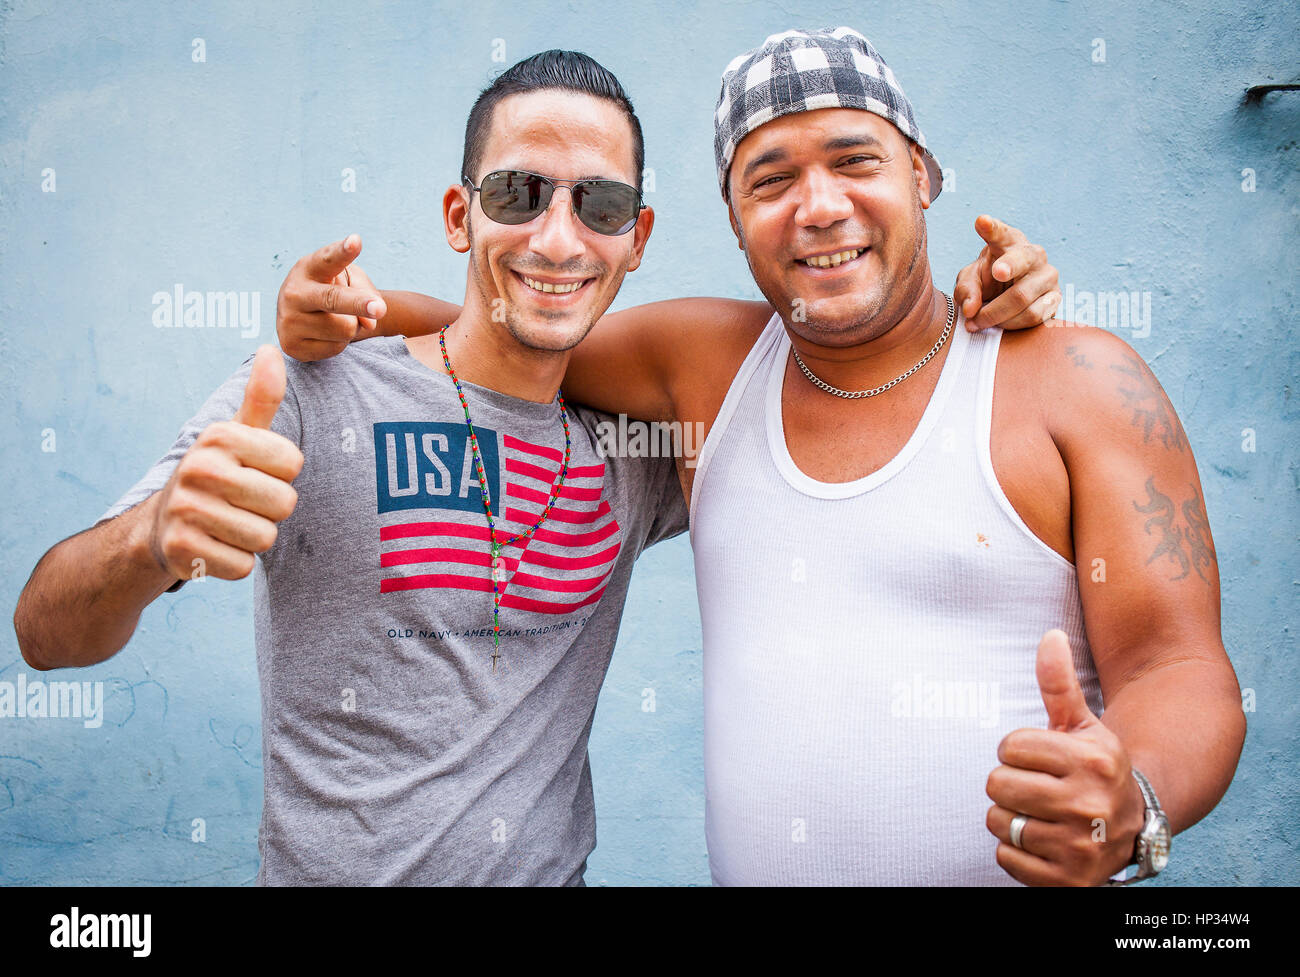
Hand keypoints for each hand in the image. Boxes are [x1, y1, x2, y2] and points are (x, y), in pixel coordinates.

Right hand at [148, 346, 304, 581]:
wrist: (160, 526)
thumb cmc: (216, 474)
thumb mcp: (238, 433)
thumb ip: (261, 396)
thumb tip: (270, 349)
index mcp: (219, 436)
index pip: (293, 464)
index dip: (281, 475)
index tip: (253, 472)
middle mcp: (199, 469)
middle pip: (284, 504)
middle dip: (270, 510)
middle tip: (240, 503)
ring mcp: (187, 511)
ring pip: (266, 538)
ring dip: (253, 538)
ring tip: (227, 524)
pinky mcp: (183, 552)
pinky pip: (243, 566)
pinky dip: (235, 563)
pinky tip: (214, 546)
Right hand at [276, 234, 386, 360]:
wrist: (300, 316)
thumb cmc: (330, 290)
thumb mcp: (350, 280)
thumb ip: (365, 294)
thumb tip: (368, 324)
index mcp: (308, 268)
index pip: (328, 259)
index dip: (342, 252)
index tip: (355, 242)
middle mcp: (293, 292)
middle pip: (334, 300)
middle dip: (358, 303)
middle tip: (380, 308)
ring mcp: (289, 320)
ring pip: (344, 328)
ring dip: (351, 326)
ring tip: (335, 318)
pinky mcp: (291, 345)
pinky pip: (336, 348)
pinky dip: (339, 343)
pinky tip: (324, 334)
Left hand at [953, 215, 1059, 331]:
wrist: (1009, 297)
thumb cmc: (988, 282)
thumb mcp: (970, 281)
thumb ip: (966, 290)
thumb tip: (970, 309)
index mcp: (1009, 242)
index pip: (1000, 232)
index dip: (991, 228)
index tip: (981, 222)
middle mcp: (1034, 255)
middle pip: (1020, 262)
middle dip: (1007, 269)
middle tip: (996, 274)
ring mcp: (1048, 276)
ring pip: (1022, 297)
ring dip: (996, 315)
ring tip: (978, 321)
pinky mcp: (1055, 299)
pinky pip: (1033, 315)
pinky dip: (1012, 324)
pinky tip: (1000, 325)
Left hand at [984, 629, 1145, 884]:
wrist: (1135, 828)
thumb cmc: (1095, 769)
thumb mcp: (1084, 726)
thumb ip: (1059, 683)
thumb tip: (1050, 635)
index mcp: (1091, 761)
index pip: (1010, 746)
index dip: (1015, 750)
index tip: (1037, 758)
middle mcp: (1089, 804)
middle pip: (997, 784)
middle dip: (1008, 783)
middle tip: (1034, 787)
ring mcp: (1080, 846)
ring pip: (998, 821)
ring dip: (1009, 817)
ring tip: (1038, 814)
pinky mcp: (1068, 880)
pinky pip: (1006, 857)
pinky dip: (1016, 851)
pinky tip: (1042, 841)